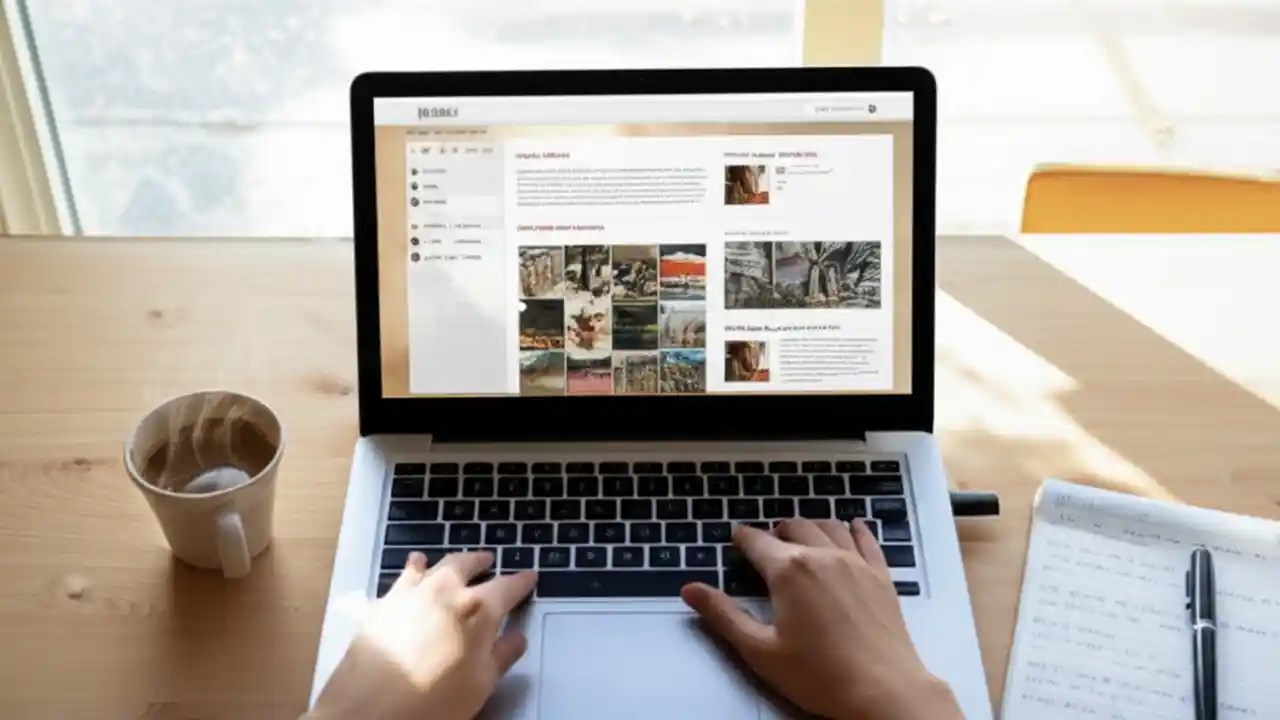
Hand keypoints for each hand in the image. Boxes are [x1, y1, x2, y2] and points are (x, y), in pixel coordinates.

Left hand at [307, 551, 534, 719]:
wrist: (368, 712)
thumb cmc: (431, 703)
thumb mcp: (479, 685)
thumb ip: (501, 656)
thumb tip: (516, 638)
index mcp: (478, 609)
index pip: (508, 587)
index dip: (521, 582)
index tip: (529, 577)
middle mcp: (446, 591)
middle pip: (469, 565)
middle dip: (483, 562)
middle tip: (491, 560)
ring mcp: (412, 592)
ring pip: (438, 564)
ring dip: (453, 561)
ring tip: (459, 561)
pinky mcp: (385, 601)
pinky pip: (406, 574)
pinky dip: (417, 567)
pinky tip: (417, 565)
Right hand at [681, 519, 962, 719]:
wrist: (883, 691)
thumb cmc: (819, 676)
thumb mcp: (760, 650)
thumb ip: (723, 615)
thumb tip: (690, 589)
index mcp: (788, 571)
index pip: (757, 541)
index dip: (742, 537)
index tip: (736, 536)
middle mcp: (822, 556)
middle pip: (793, 527)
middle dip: (775, 531)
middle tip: (766, 540)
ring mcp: (855, 563)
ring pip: (828, 526)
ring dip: (809, 525)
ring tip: (800, 532)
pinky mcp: (880, 576)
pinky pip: (867, 539)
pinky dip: (855, 529)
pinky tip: (852, 526)